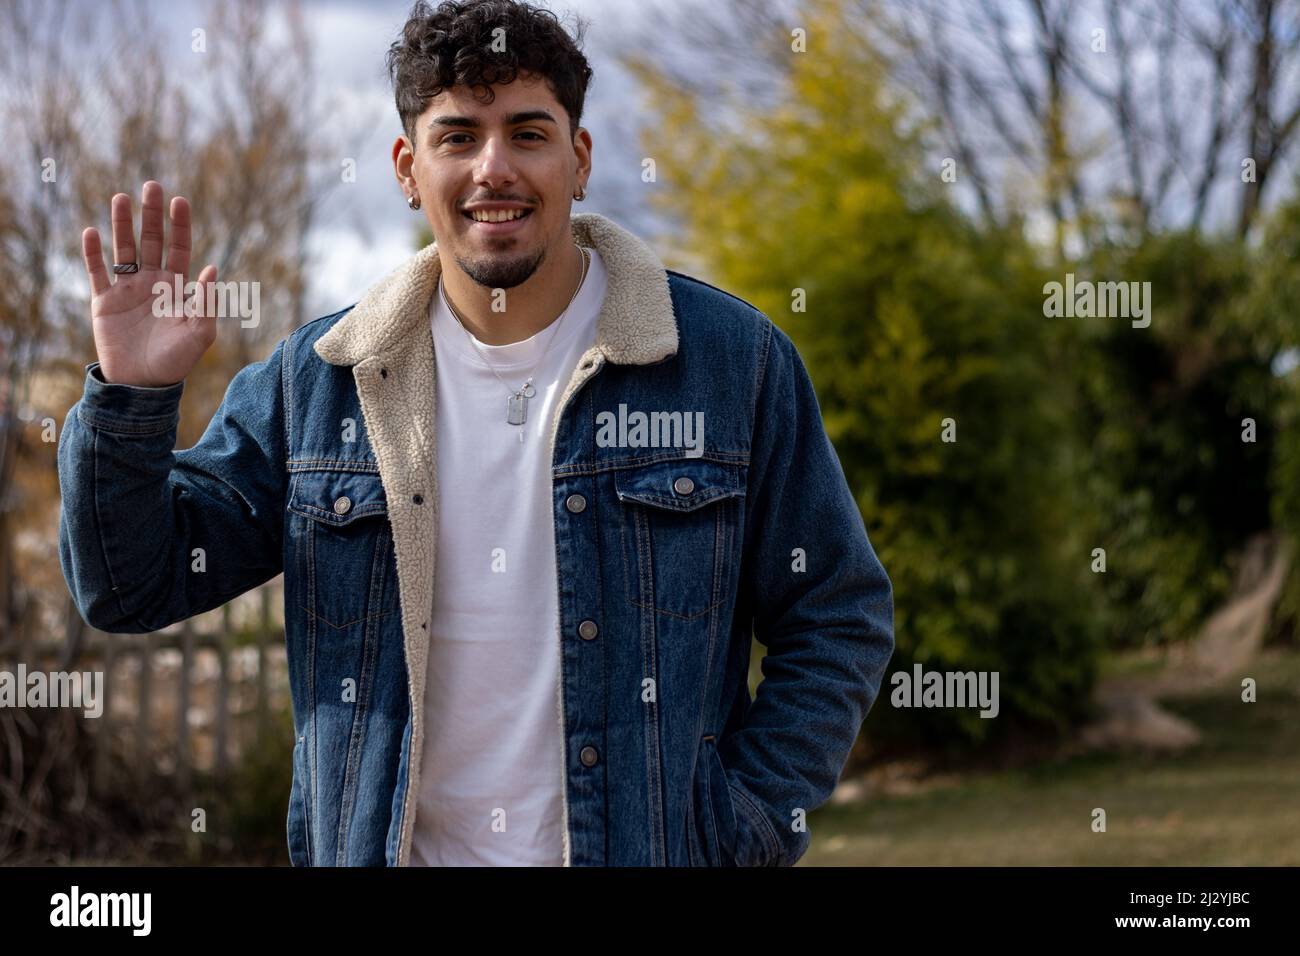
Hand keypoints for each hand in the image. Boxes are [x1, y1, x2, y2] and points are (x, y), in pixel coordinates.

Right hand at [81, 180, 218, 386]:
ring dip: (122, 224)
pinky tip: (92, 231)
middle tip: (152, 186)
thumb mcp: (199, 334)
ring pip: (124, 249)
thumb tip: (211, 267)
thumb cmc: (175, 361)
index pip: (179, 249)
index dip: (179, 226)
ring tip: (122, 198)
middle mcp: (151, 282)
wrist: (142, 384)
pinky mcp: (104, 301)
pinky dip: (93, 252)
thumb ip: (206, 302)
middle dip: (152, 215)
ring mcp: (126, 290)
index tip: (179, 202)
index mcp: (176, 288)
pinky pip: (97, 271)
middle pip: (151, 241)